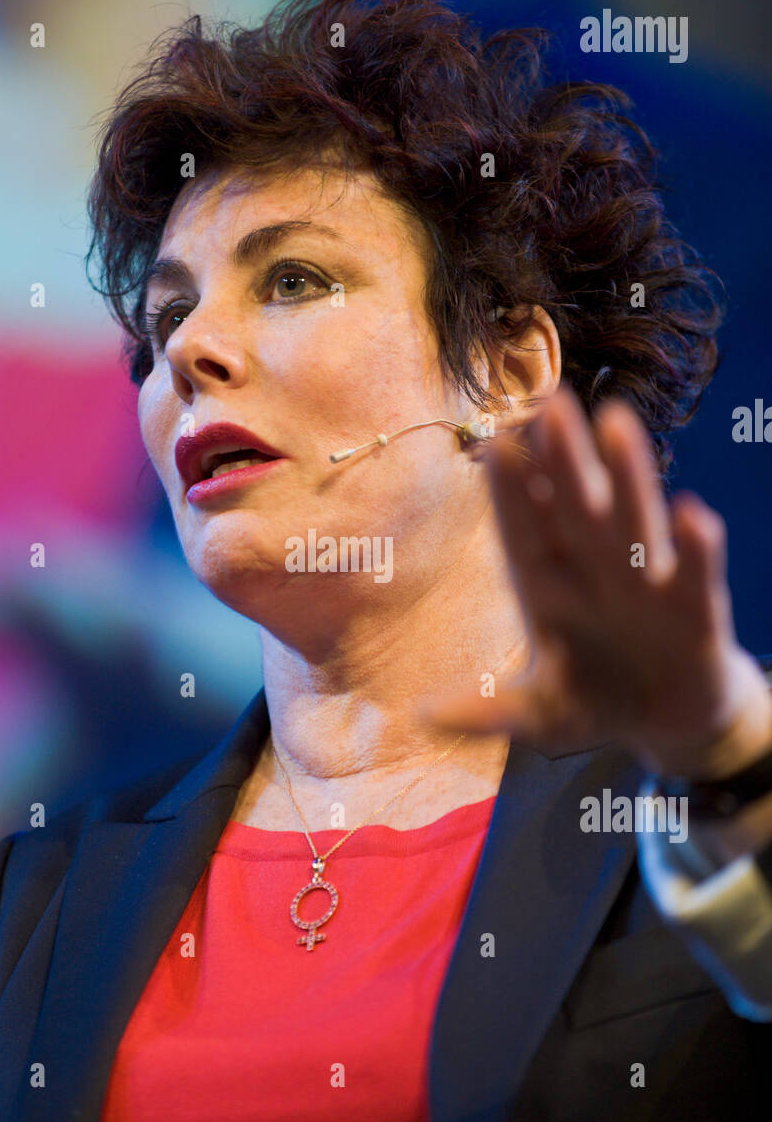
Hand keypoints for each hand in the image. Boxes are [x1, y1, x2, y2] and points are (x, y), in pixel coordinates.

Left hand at [424, 386, 771, 789]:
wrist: (666, 719)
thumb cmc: (593, 699)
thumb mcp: (538, 715)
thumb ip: (487, 714)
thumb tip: (423, 717)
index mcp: (548, 587)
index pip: (525, 533)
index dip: (513, 494)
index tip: (495, 448)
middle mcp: (595, 572)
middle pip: (576, 508)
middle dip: (564, 459)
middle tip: (551, 402)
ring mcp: (647, 585)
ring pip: (635, 521)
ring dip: (627, 475)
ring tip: (617, 422)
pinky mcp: (697, 612)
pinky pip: (697, 576)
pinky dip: (696, 551)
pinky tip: (694, 515)